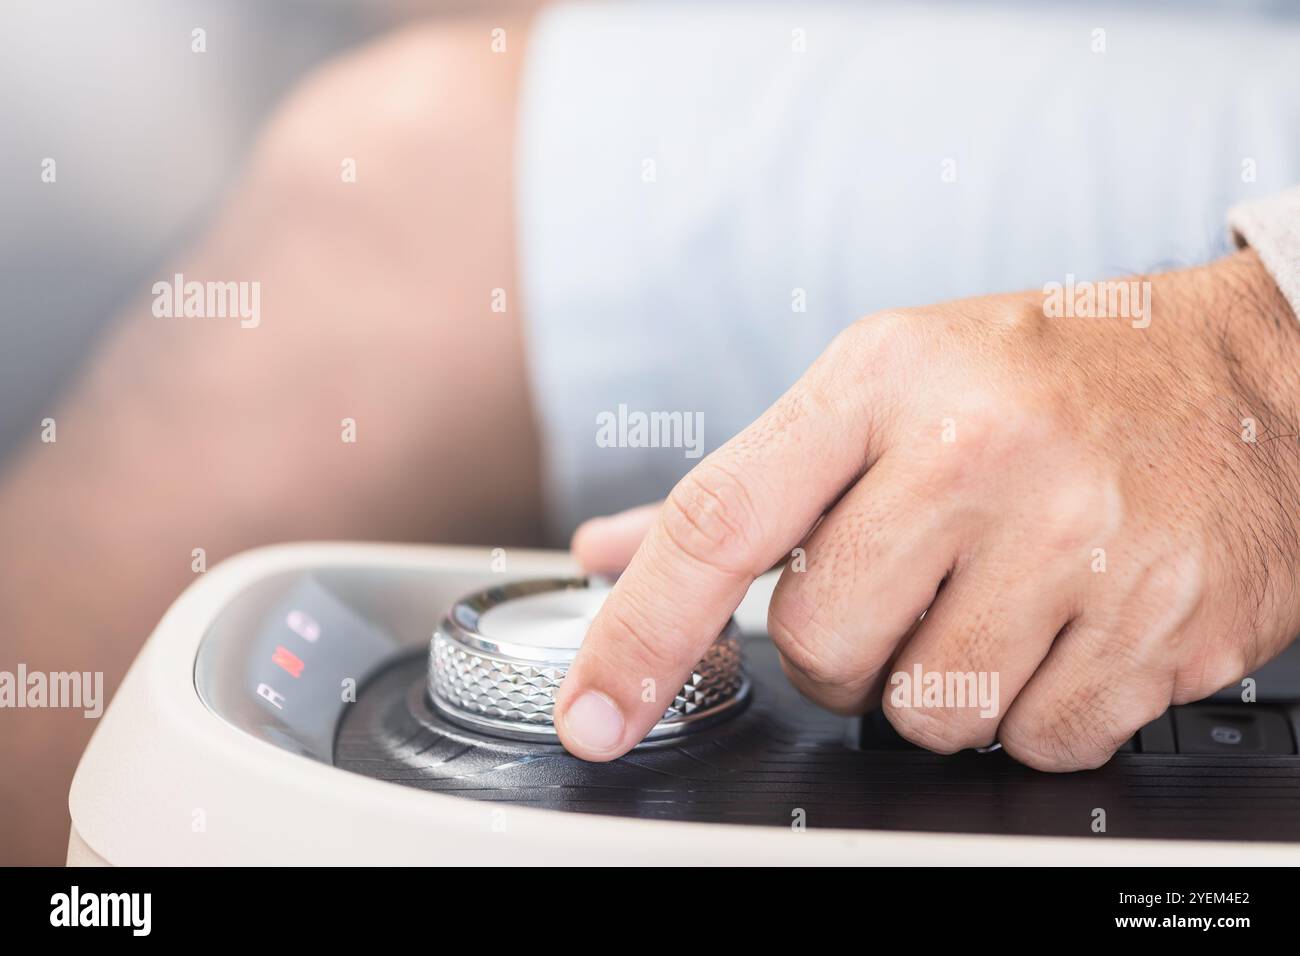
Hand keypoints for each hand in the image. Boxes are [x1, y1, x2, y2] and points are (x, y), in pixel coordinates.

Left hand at [554, 249, 1299, 769]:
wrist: (1254, 375)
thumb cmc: (1047, 380)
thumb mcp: (889, 385)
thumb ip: (749, 484)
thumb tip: (611, 548)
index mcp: (883, 378)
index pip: (719, 522)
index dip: (638, 634)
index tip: (591, 713)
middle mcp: (974, 451)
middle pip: (820, 648)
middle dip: (843, 652)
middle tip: (909, 589)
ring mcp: (1075, 540)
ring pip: (924, 716)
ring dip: (939, 687)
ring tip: (999, 599)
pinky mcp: (1159, 623)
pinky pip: (1036, 742)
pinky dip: (1034, 711)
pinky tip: (1072, 626)